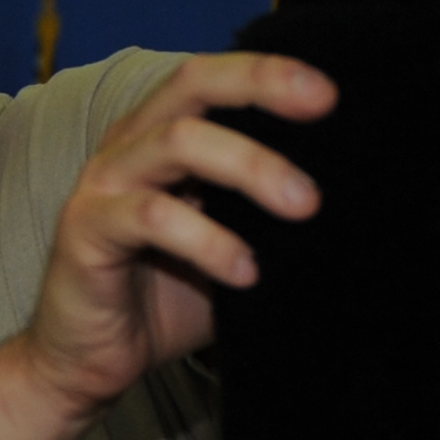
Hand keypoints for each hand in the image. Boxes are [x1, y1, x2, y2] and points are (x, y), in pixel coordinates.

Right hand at [11, 52, 339, 419]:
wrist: (89, 365)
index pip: (214, 81)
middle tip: (322, 105)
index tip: (330, 94)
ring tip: (303, 205)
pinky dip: (206, 240)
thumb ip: (268, 216)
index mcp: (161, 137)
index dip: (268, 74)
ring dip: (249, 167)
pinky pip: (151, 218)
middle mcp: (129, 146)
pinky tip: (244, 272)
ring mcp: (103, 184)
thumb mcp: (234, 247)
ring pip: (178, 144)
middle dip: (260, 85)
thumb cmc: (164, 302)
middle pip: (192, 85)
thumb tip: (353, 204)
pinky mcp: (86, 231)